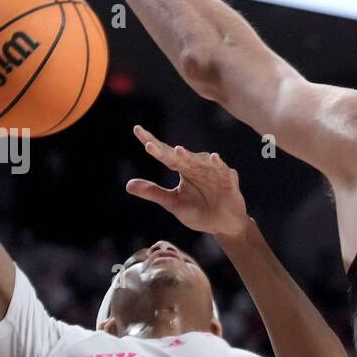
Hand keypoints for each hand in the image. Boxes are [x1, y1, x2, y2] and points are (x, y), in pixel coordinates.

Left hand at [128, 126, 249, 237]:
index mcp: (183, 169)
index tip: (137, 130)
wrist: (223, 225)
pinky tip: (214, 158)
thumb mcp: (173, 203)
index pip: (164, 154)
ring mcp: (214, 173)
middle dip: (167, 150)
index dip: (152, 143)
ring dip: (190, 156)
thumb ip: (153, 192)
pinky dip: (219, 165)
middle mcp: (197, 167)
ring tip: (178, 151)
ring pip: (201, 161)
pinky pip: (224, 171)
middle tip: (151, 145)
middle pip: (181, 155)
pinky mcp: (228, 181)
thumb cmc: (198, 211)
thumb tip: (127, 185)